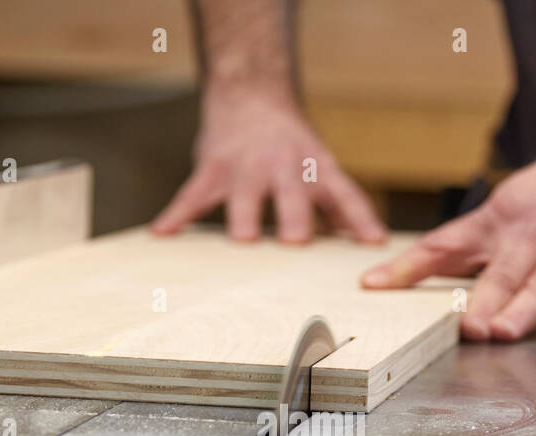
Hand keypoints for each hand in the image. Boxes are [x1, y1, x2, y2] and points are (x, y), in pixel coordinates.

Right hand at [151, 91, 386, 244]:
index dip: (359, 218)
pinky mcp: (212, 169)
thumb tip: (371, 242)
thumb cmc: (290, 144)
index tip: (373, 242)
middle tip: (295, 242)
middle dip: (294, 217)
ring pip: (243, 197)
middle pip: (291, 196)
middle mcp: (283, 167)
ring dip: (243, 218)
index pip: (344, 194)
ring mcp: (245, 168)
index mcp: (315, 169)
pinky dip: (177, 213)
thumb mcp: (320, 165)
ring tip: (242, 241)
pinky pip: (193, 195)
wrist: (249, 91)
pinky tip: (162, 233)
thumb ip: (339, 204)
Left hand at [360, 127, 535, 340]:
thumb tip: (426, 268)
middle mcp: (532, 236)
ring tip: (502, 333)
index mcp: (499, 221)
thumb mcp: (513, 202)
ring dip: (523, 309)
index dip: (408, 266)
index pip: (445, 244)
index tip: (373, 285)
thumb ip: (474, 240)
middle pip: (498, 272)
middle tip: (461, 328)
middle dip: (477, 301)